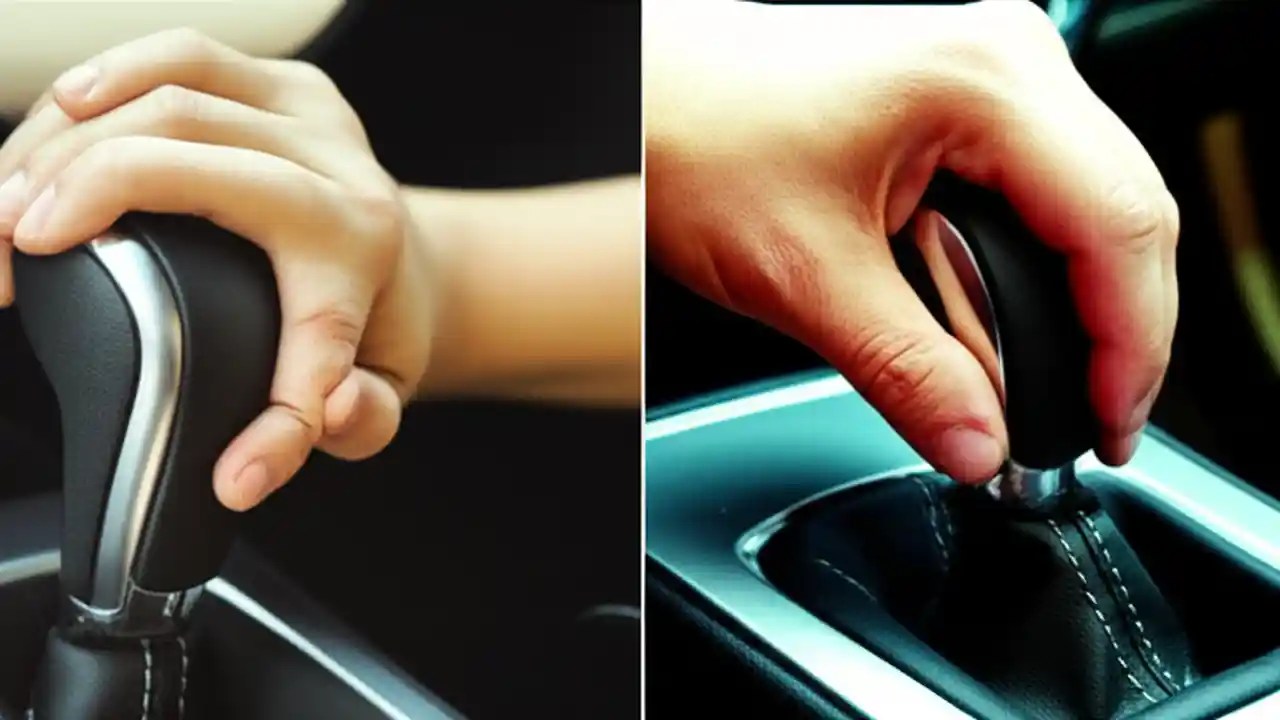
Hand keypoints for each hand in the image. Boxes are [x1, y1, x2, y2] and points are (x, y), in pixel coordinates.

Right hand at [0, 28, 435, 509]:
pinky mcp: (282, 82)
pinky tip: (53, 127)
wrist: (405, 253)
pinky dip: (97, 86)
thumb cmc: (374, 325)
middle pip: (192, 146)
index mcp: (365, 252)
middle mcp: (341, 170)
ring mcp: (310, 114)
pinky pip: (176, 55)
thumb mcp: (380, 389)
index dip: (256, 402)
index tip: (213, 470)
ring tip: (10, 206)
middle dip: (86, 191)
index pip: (308, 321)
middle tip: (11, 255)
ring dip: (69, 137)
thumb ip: (360, 420)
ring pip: (169, 89)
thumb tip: (309, 427)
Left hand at [646, 1, 1177, 482]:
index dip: (1130, 345)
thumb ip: (908, 373)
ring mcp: (989, 73)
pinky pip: (1046, 187)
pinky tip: (1017, 318)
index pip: (1119, 226)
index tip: (1106, 426)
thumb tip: (981, 444)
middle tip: (1088, 421)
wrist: (647, 95)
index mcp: (984, 83)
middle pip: (1127, 211)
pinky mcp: (964, 98)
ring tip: (1052, 384)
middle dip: (1116, 330)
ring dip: (1083, 299)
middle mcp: (1004, 60)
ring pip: (1093, 201)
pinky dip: (1042, 263)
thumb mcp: (804, 277)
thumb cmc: (694, 137)